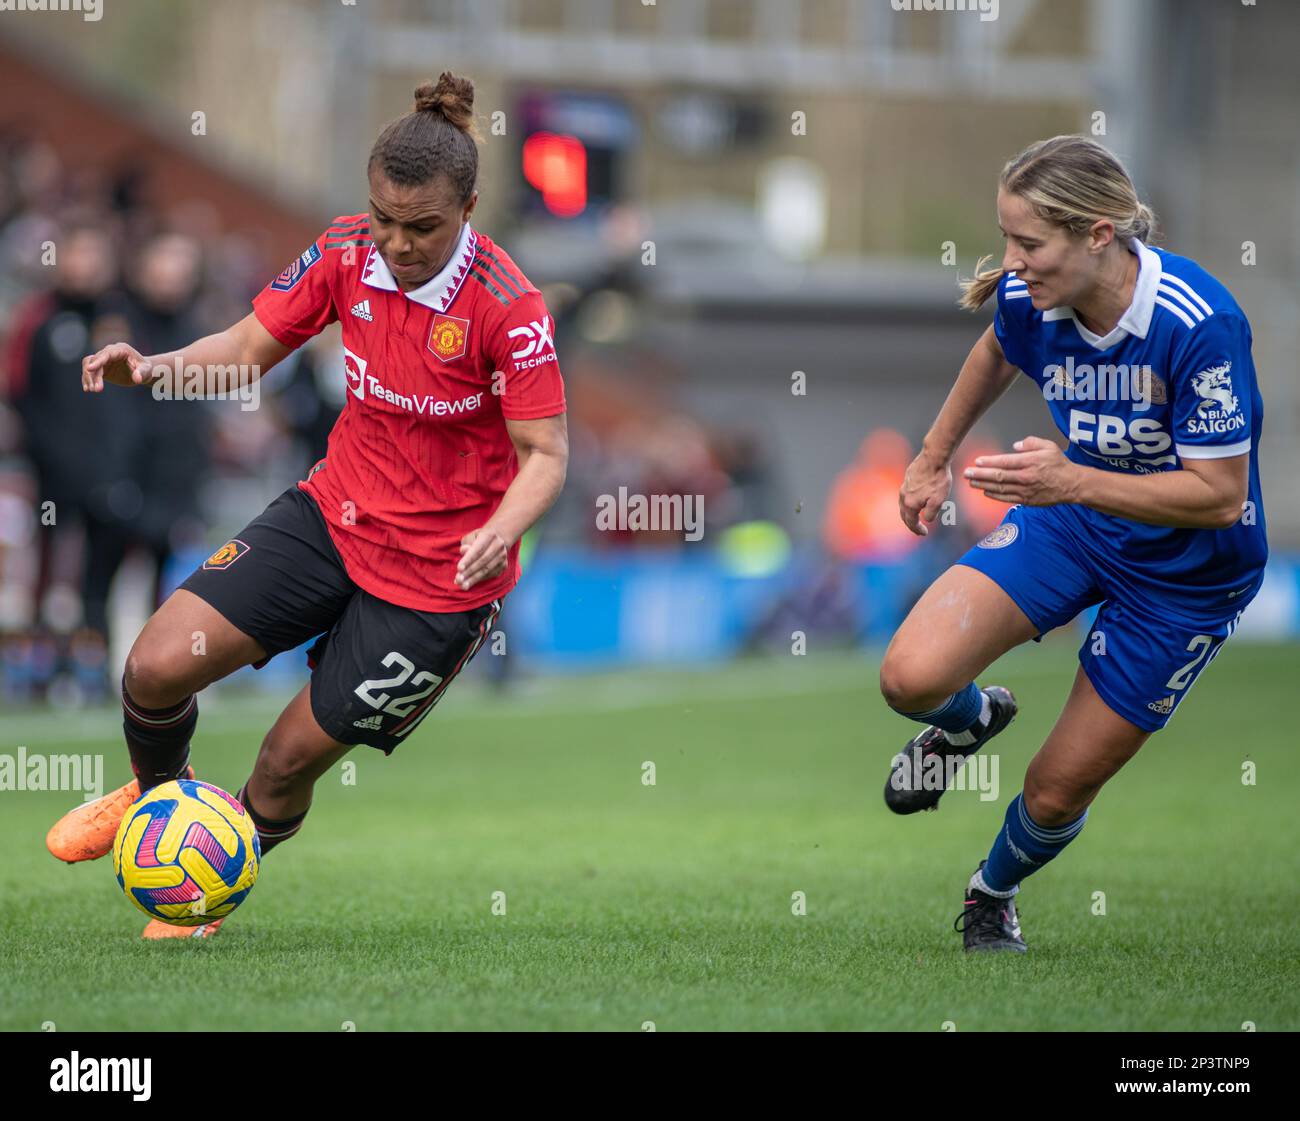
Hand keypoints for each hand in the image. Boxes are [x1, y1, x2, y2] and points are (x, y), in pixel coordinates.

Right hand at [82, 343, 152, 391]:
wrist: (142, 372)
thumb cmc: (146, 369)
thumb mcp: (147, 371)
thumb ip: (142, 373)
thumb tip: (137, 379)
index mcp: (121, 350)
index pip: (106, 354)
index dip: (97, 361)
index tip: (90, 369)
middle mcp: (110, 352)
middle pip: (95, 360)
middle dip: (93, 375)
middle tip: (97, 389)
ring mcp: (104, 359)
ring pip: (89, 365)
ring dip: (88, 377)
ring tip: (91, 390)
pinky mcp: (101, 368)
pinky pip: (90, 371)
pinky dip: (87, 379)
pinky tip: (87, 389)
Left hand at [456, 526, 509, 589]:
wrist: (496, 539)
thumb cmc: (478, 539)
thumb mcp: (470, 537)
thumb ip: (466, 544)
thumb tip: (464, 551)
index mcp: (489, 535)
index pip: (478, 549)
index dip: (468, 559)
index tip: (459, 569)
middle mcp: (498, 545)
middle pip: (483, 561)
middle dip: (469, 572)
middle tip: (458, 580)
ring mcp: (503, 556)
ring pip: (487, 570)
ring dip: (474, 579)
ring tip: (462, 585)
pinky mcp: (504, 565)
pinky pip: (490, 574)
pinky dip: (479, 580)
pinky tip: (469, 583)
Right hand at [899, 449, 952, 535]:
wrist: (934, 458)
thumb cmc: (938, 480)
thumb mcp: (938, 501)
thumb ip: (931, 514)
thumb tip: (926, 519)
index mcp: (910, 504)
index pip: (911, 522)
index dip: (917, 529)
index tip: (924, 533)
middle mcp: (904, 496)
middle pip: (904, 514)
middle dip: (910, 523)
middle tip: (918, 529)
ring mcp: (904, 486)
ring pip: (903, 504)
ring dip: (908, 512)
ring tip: (916, 516)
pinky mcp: (907, 478)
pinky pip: (906, 494)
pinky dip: (910, 501)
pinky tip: (917, 499)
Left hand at [963, 436, 1080, 505]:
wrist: (1072, 485)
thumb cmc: (1059, 464)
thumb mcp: (1048, 446)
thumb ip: (1031, 443)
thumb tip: (1015, 446)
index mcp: (1030, 462)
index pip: (1005, 462)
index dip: (989, 462)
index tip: (977, 462)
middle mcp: (1026, 477)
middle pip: (998, 476)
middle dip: (980, 475)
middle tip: (966, 473)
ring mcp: (1025, 490)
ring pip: (1000, 488)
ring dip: (983, 486)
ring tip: (971, 482)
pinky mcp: (1026, 500)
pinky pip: (1007, 498)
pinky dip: (994, 495)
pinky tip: (985, 492)